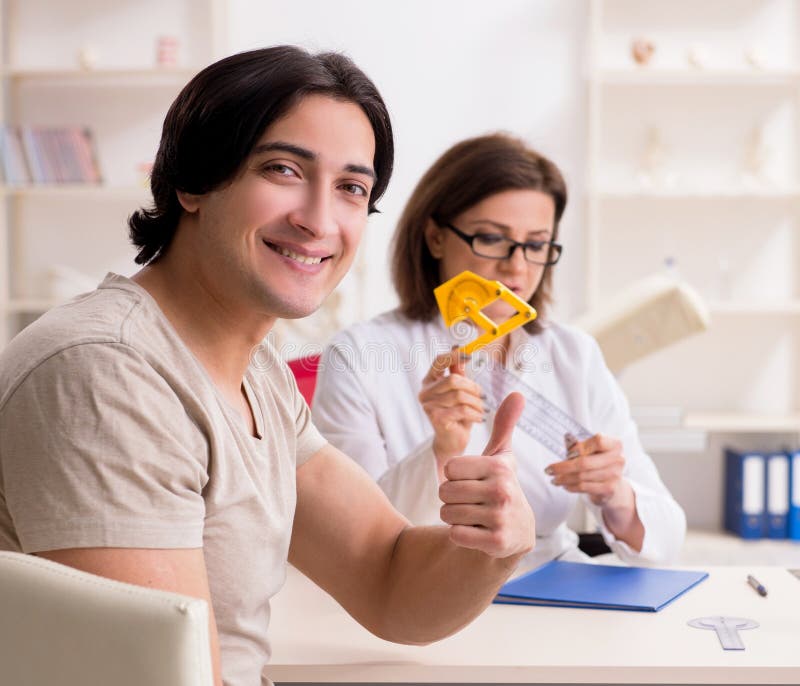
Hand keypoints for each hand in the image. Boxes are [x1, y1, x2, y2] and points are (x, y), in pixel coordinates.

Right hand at [419, 348, 485, 473]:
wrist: (451, 442)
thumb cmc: (457, 414)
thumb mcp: (460, 390)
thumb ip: (458, 371)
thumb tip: (457, 346)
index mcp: (429, 381)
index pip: (439, 361)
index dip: (455, 355)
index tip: (471, 355)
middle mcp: (425, 392)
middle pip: (453, 380)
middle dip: (473, 388)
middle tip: (483, 397)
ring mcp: (428, 406)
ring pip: (459, 396)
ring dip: (476, 403)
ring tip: (481, 410)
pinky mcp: (436, 418)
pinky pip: (461, 410)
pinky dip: (475, 413)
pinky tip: (479, 418)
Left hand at [438, 392, 534, 558]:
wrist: (518, 531)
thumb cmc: (501, 486)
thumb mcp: (502, 456)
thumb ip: (504, 425)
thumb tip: (518, 393)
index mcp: (499, 467)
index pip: (449, 468)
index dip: (454, 476)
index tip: (471, 480)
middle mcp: (502, 491)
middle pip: (444, 491)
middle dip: (451, 497)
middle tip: (471, 500)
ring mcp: (500, 518)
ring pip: (446, 513)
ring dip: (453, 516)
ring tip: (473, 515)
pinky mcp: (497, 542)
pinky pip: (455, 534)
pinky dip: (460, 534)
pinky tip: (477, 531)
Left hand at [545, 433, 627, 507]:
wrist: (612, 485)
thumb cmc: (597, 463)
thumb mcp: (590, 451)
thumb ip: (579, 446)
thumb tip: (567, 437)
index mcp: (614, 444)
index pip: (598, 441)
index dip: (580, 447)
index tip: (567, 453)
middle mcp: (618, 459)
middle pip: (585, 462)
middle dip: (563, 467)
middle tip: (549, 470)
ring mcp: (615, 475)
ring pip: (582, 476)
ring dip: (564, 479)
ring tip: (554, 479)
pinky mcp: (609, 489)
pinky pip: (584, 487)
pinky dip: (571, 487)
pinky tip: (564, 485)